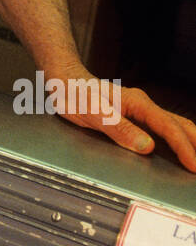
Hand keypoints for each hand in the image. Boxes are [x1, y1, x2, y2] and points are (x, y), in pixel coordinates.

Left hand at [52, 71, 195, 172]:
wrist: (63, 80)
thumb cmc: (75, 94)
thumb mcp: (93, 113)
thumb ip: (120, 129)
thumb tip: (147, 146)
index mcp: (137, 104)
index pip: (168, 127)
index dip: (183, 147)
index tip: (194, 165)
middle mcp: (142, 105)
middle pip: (179, 124)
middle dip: (195, 144)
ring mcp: (139, 109)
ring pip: (173, 125)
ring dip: (189, 141)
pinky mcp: (133, 115)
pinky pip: (162, 127)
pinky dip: (175, 139)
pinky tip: (177, 148)